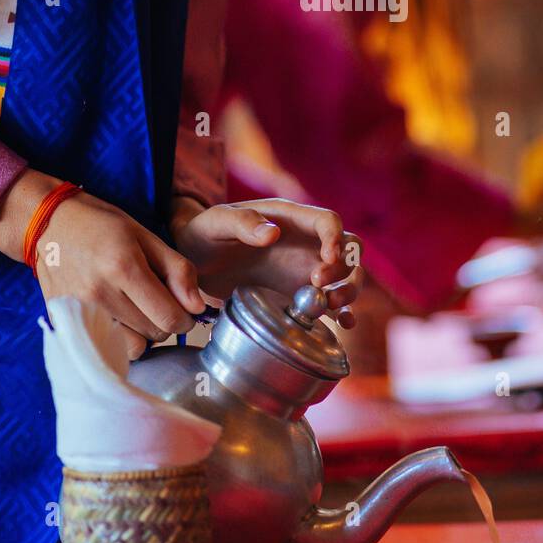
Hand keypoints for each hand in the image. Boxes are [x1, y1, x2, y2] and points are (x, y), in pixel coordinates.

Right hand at [0, 169, 203, 358]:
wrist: (48, 224)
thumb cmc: (101, 224)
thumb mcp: (146, 235)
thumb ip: (177, 270)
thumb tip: (198, 306)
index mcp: (124, 268)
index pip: (169, 318)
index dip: (186, 317)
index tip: (183, 306)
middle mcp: (101, 295)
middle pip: (154, 334)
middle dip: (166, 321)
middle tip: (157, 299)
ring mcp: (80, 312)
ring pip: (133, 346)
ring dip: (143, 333)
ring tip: (136, 308)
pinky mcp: (66, 323)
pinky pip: (107, 348)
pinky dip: (119, 339)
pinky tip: (117, 318)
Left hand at [169, 197, 362, 327]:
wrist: (194, 260)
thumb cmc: (205, 233)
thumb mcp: (215, 223)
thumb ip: (241, 223)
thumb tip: (272, 233)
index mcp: (289, 219)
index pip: (328, 221)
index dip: (336, 237)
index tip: (327, 257)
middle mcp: (305, 243)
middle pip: (348, 250)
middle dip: (344, 268)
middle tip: (319, 284)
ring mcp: (305, 270)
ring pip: (346, 278)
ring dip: (347, 291)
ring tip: (328, 305)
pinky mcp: (299, 295)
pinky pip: (331, 305)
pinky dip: (343, 314)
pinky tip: (342, 324)